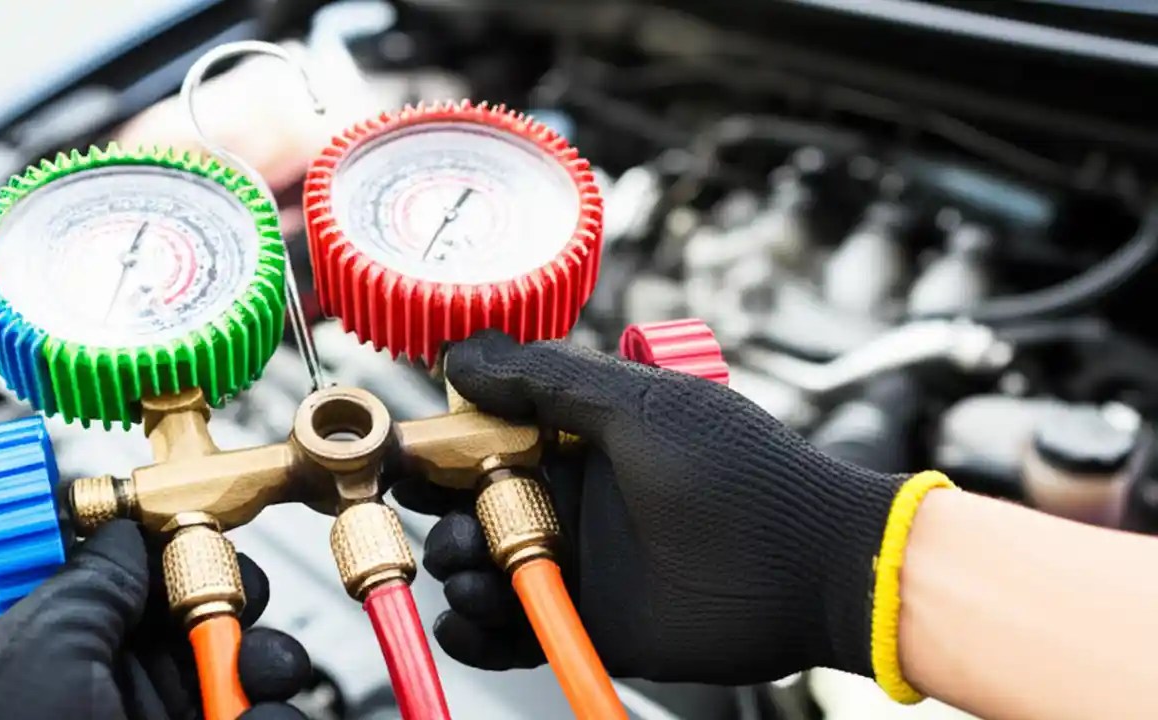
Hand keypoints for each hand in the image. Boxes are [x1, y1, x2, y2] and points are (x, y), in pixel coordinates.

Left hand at [0, 520, 311, 719]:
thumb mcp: (45, 644)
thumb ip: (94, 580)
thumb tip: (125, 531)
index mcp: (80, 650)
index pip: (150, 582)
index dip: (189, 555)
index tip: (212, 547)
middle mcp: (131, 691)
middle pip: (215, 621)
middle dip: (241, 608)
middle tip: (240, 609)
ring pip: (255, 677)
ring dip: (271, 665)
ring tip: (264, 675)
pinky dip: (276, 718)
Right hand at [394, 331, 909, 685]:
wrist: (814, 567)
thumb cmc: (737, 473)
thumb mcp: (637, 407)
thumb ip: (548, 377)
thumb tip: (461, 353)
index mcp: (585, 437)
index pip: (492, 433)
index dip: (446, 441)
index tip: (406, 449)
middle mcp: (577, 497)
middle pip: (477, 503)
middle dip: (444, 509)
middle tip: (437, 513)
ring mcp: (584, 562)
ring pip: (488, 566)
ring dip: (461, 569)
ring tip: (472, 570)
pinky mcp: (593, 622)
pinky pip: (515, 630)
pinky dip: (479, 632)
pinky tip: (468, 621)